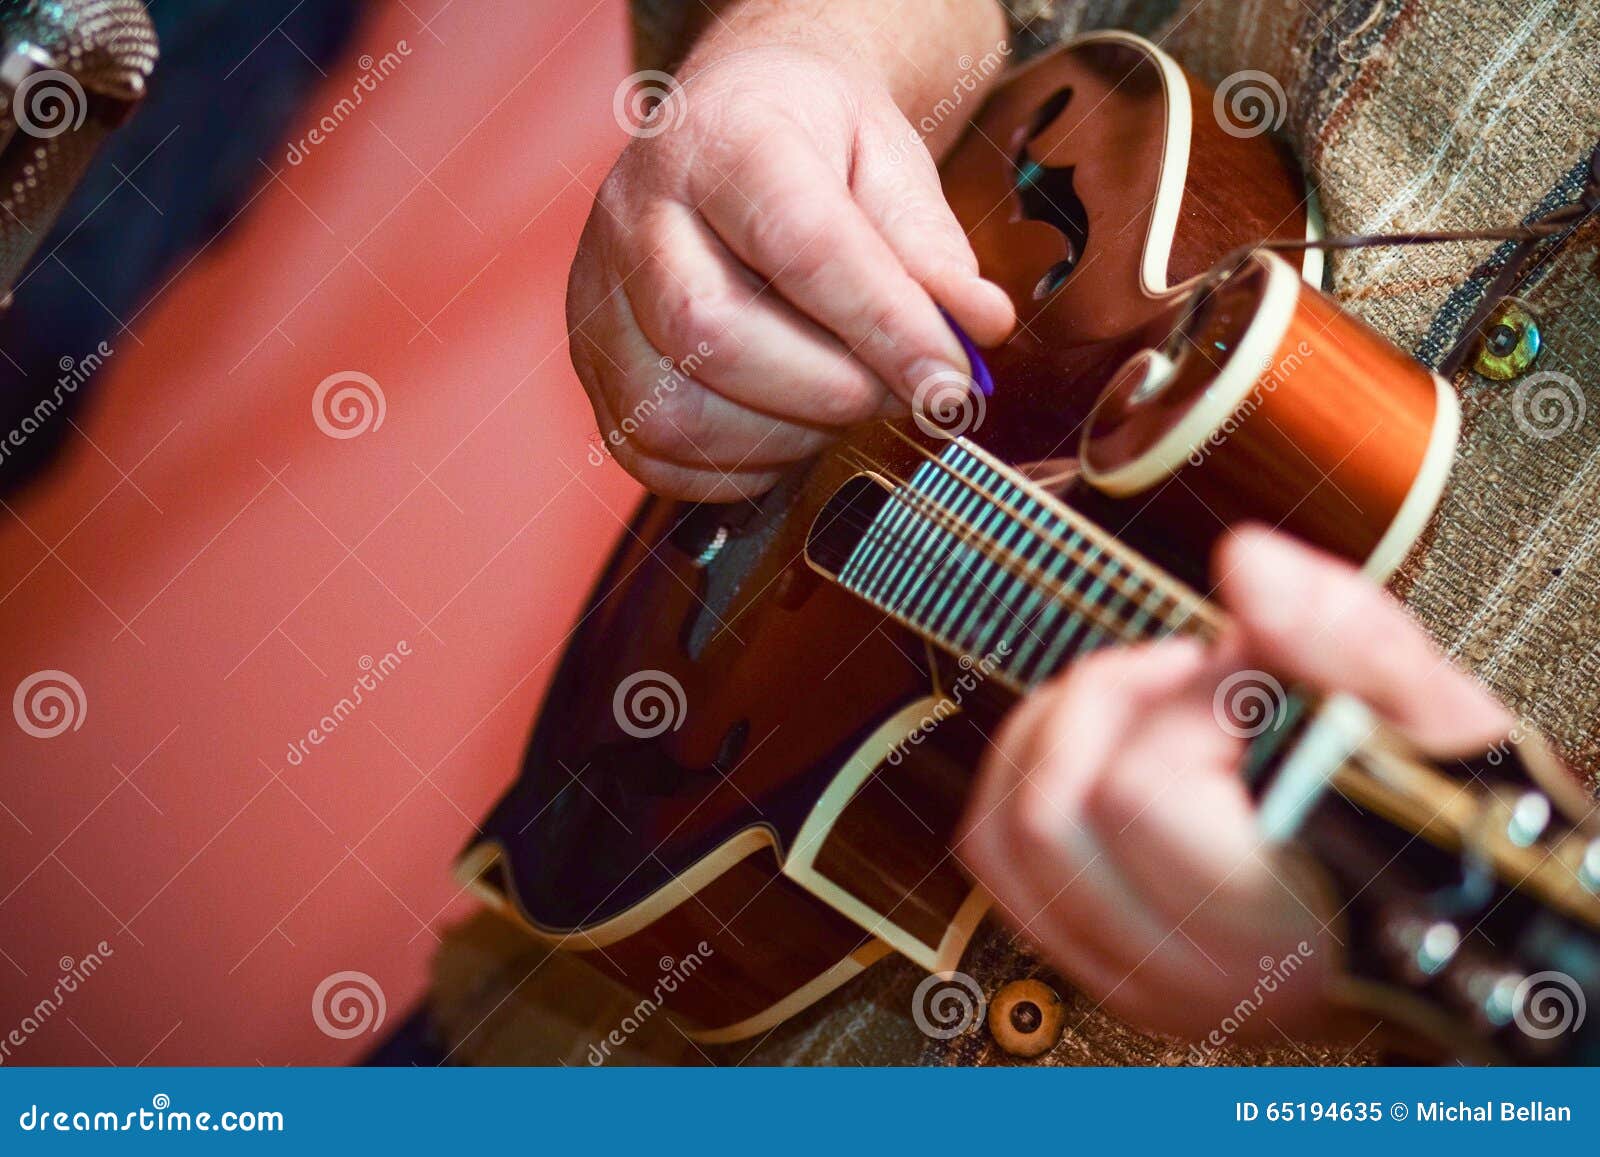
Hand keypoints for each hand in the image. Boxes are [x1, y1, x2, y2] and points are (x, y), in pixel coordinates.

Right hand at [567, 41, 1014, 499]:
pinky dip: (734, 467)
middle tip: (898, 392)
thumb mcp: (891, 162)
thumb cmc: (815, 142)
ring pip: (674, 411)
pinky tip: (782, 424)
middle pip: (710, 333)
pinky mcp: (589, 360)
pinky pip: (651, 454)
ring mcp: (599, 292)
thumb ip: (931, 250)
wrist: (735, 117)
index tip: (949, 386)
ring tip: (838, 399)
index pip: (800, 245)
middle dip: (828, 390)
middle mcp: (637, 212)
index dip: (883, 329)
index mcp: (723, 138)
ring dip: (783, 436)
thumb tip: (977, 328)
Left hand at [957, 526, 1513, 1044]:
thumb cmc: (1440, 819)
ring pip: (1006, 836)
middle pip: (1051, 814)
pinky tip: (1100, 740)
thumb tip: (1245, 566)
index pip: (1141, 798)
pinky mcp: (1095, 955)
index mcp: (1276, 930)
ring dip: (1059, 732)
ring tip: (1148, 702)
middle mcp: (1188, 975)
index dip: (1183, 707)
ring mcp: (1131, 974)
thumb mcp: (1430, 717)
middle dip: (1106, 702)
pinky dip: (1028, 774)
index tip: (1243, 677)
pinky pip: (997, 858)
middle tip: (1186, 672)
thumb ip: (1344, 635)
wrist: (1439, 903)